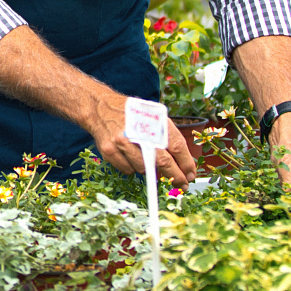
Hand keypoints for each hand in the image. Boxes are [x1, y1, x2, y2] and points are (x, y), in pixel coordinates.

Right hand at [83, 91, 197, 185]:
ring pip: (144, 169)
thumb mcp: (152, 116)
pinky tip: (128, 155)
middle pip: (163, 161)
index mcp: (153, 119)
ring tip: (142, 156)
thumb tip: (181, 163)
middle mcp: (138, 130)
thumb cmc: (131, 115)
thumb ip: (165, 136)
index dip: (186, 163)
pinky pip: (128, 170)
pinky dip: (131, 167)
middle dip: (175, 176)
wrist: (100, 107)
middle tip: (182, 184)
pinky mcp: (110, 150)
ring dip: (148, 168)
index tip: (190, 174)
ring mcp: (123, 141)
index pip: (176, 145)